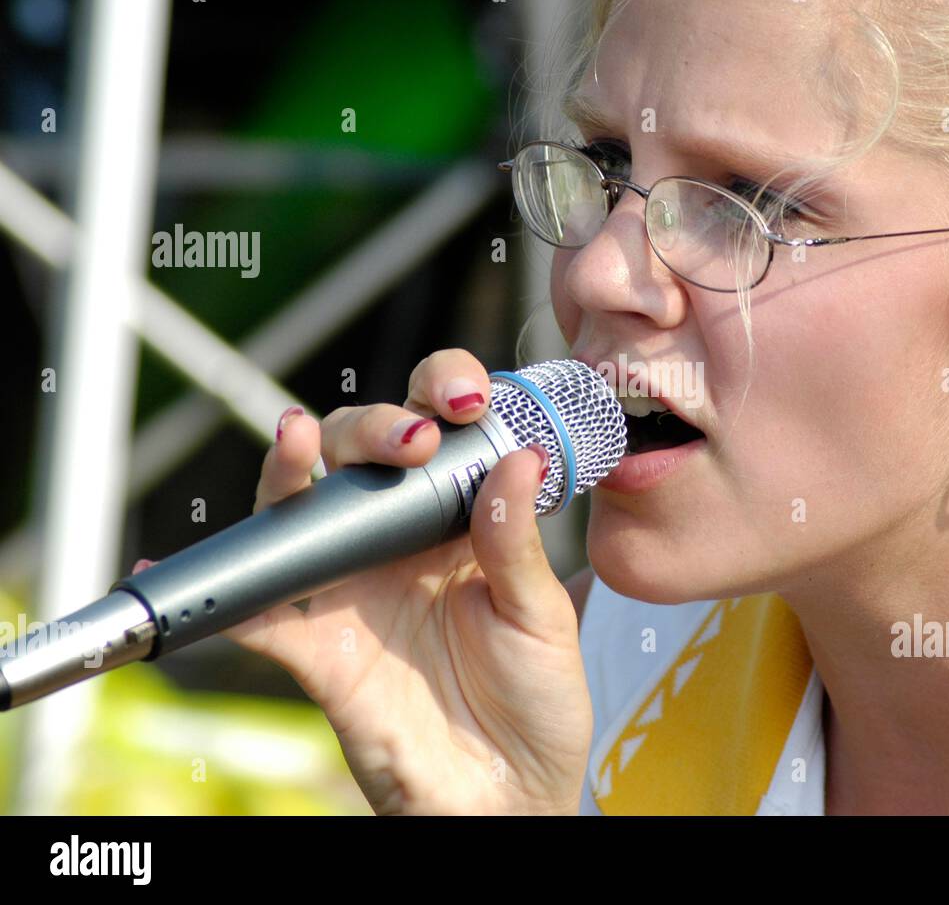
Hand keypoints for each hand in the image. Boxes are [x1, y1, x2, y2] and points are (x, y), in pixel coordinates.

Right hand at [138, 349, 593, 813]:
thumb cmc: (536, 703)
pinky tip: (166, 568)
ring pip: (300, 505)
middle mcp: (397, 538)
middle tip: (415, 439)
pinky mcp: (314, 644)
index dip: (444, 391)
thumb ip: (518, 545)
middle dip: (376, 423)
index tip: (466, 397)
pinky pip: (253, 612)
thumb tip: (519, 458)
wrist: (504, 798)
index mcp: (461, 519)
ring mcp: (350, 585)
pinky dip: (216, 590)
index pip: (441, 428)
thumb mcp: (542, 620)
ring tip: (300, 440)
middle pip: (362, 450)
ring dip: (293, 466)